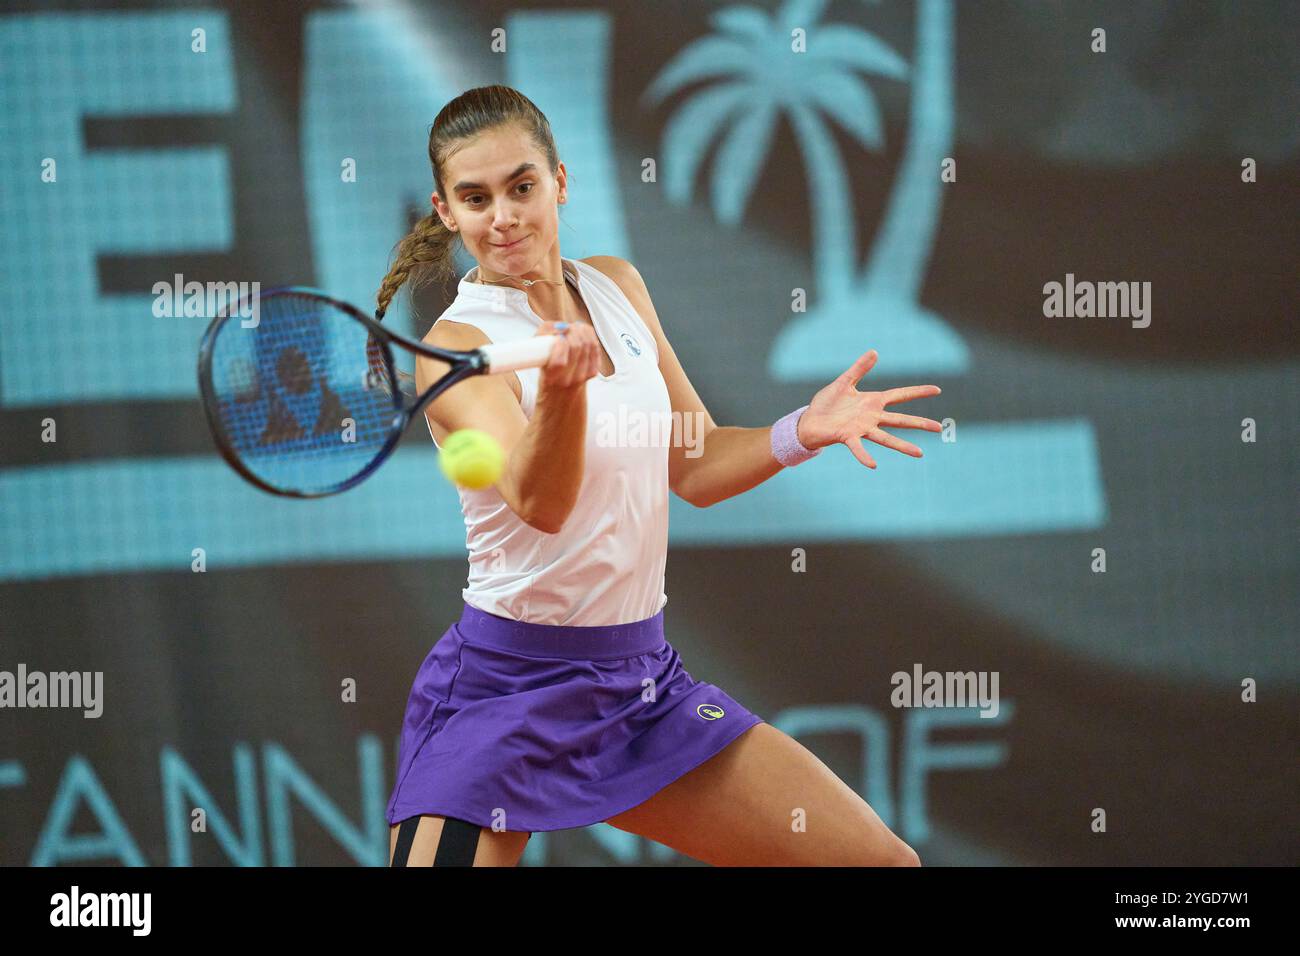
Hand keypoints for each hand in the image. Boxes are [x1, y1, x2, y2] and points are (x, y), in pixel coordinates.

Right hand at [534, 320, 601, 392]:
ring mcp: (582, 376)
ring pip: (588, 345)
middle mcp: (568, 379)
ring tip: (573, 328)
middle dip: (571, 331)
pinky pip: (595, 347)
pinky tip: (582, 332)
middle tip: (565, 328)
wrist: (560, 391)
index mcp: (551, 377)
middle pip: (576, 347)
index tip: (557, 336)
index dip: (560, 343)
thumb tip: (559, 327)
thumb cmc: (546, 370)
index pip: (559, 361)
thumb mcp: (535, 353)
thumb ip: (542, 336)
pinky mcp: (593, 370)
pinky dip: (589, 335)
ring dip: (581, 331)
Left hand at [797, 349, 941, 468]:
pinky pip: (858, 448)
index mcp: (872, 402)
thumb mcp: (844, 382)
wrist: (809, 420)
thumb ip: (859, 368)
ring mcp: (861, 428)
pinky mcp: (847, 436)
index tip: (937, 390)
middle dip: (920, 423)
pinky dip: (864, 456)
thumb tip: (875, 351)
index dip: (918, 392)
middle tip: (939, 428)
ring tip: (920, 453)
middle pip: (900, 420)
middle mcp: (871, 417)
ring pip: (886, 438)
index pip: (900, 395)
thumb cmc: (827, 403)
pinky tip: (873, 464)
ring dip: (902, 445)